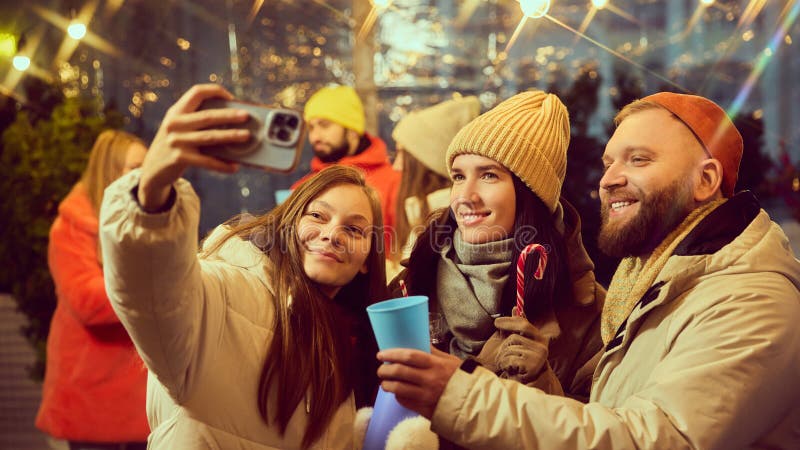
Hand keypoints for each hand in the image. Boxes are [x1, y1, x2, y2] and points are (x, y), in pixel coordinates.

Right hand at [138, 84, 250, 209]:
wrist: (153, 169)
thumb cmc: (176, 145)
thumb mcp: (180, 128)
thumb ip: (198, 121)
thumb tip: (234, 123)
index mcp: (176, 111)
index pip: (196, 92)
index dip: (215, 91)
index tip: (231, 97)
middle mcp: (174, 123)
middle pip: (207, 116)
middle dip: (229, 115)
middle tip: (246, 116)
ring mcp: (176, 141)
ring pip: (209, 137)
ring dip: (230, 136)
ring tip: (247, 136)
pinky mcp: (179, 158)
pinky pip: (207, 161)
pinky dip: (222, 164)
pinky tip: (235, 166)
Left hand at [377, 347, 460, 418]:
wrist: (472, 402)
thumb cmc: (460, 378)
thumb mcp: (450, 361)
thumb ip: (433, 352)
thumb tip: (419, 340)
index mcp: (435, 365)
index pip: (409, 356)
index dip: (392, 354)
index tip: (381, 354)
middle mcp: (429, 380)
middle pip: (400, 372)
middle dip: (385, 370)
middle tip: (381, 369)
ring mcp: (426, 396)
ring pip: (398, 389)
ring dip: (387, 385)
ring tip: (385, 383)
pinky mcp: (424, 409)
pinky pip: (405, 401)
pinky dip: (398, 396)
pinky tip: (397, 393)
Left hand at [492, 316, 548, 383]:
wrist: (522, 384)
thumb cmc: (517, 361)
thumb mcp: (517, 342)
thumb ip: (517, 327)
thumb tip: (516, 308)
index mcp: (539, 339)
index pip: (524, 324)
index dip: (509, 321)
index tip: (496, 322)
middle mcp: (542, 347)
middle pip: (515, 336)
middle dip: (504, 340)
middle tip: (497, 340)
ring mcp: (538, 357)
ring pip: (510, 348)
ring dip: (503, 356)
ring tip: (507, 364)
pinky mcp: (532, 367)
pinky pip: (510, 359)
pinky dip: (505, 364)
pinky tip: (510, 370)